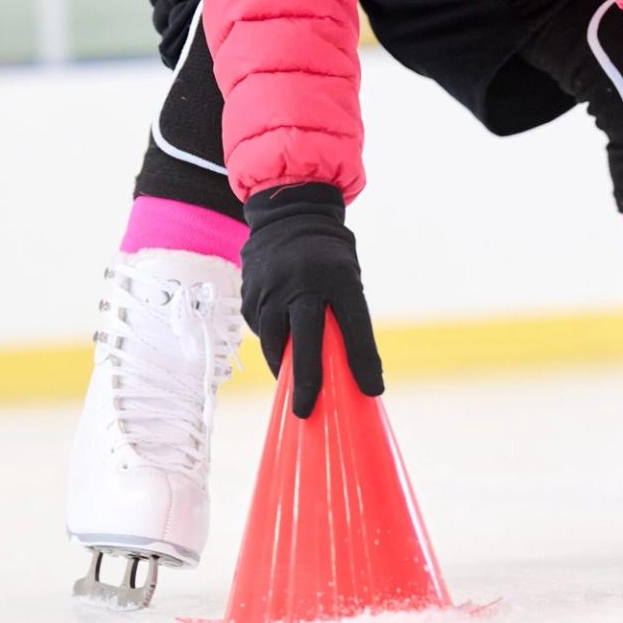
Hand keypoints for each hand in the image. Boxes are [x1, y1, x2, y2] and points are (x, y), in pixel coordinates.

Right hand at [240, 183, 384, 416]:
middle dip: (306, 379)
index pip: (355, 325)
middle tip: (305, 410)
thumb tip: (354, 373)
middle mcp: (302, 281)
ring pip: (274, 339)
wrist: (289, 213)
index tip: (371, 390)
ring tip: (292, 383)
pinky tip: (279, 338)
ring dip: (282, 364)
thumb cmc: (328, 256)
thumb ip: (348, 318)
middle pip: (305, 340)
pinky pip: (260, 328)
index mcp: (337, 276)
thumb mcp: (347, 277)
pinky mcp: (250, 293)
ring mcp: (272, 287)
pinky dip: (271, 340)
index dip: (364, 360)